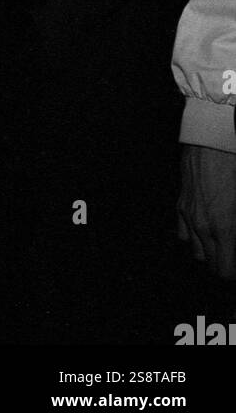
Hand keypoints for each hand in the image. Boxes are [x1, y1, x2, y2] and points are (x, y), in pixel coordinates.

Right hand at [177, 143, 235, 277]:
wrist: (212, 139)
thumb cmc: (234, 165)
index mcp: (224, 227)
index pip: (225, 272)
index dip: (235, 273)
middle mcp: (203, 225)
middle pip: (211, 265)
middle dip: (225, 265)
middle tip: (235, 256)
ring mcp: (189, 214)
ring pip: (196, 252)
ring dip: (210, 253)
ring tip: (224, 245)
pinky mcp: (181, 203)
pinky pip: (183, 233)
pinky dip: (194, 238)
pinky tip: (206, 230)